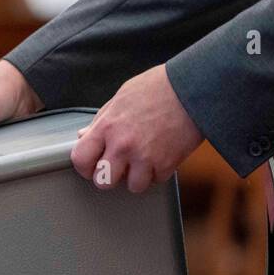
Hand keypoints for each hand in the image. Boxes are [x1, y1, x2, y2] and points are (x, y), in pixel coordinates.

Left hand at [71, 64, 203, 192]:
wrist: (193, 87)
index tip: (91, 166)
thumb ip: (100, 121)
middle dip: (109, 176)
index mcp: (107, 127)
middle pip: (103, 182)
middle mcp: (123, 145)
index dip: (84, 167)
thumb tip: (84, 136)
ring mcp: (146, 157)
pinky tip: (159, 156)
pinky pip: (156, 181)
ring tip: (141, 161)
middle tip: (117, 166)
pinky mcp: (168, 163)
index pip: (80, 160)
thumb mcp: (120, 98)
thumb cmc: (157, 88)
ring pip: (132, 187)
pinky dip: (157, 172)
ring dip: (136, 177)